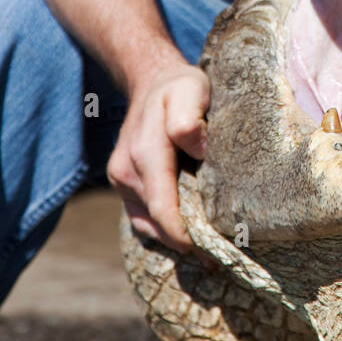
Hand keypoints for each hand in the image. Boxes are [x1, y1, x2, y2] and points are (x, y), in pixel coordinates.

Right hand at [107, 59, 210, 250]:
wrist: (152, 81)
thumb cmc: (179, 88)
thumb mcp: (190, 90)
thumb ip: (189, 117)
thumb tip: (196, 147)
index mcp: (145, 154)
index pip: (162, 208)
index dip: (184, 236)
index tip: (210, 252)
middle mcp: (127, 171)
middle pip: (156, 222)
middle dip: (185, 244)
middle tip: (219, 259)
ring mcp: (122, 181)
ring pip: (148, 224)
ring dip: (175, 240)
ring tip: (208, 252)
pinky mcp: (125, 185)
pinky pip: (143, 218)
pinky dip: (164, 230)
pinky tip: (189, 235)